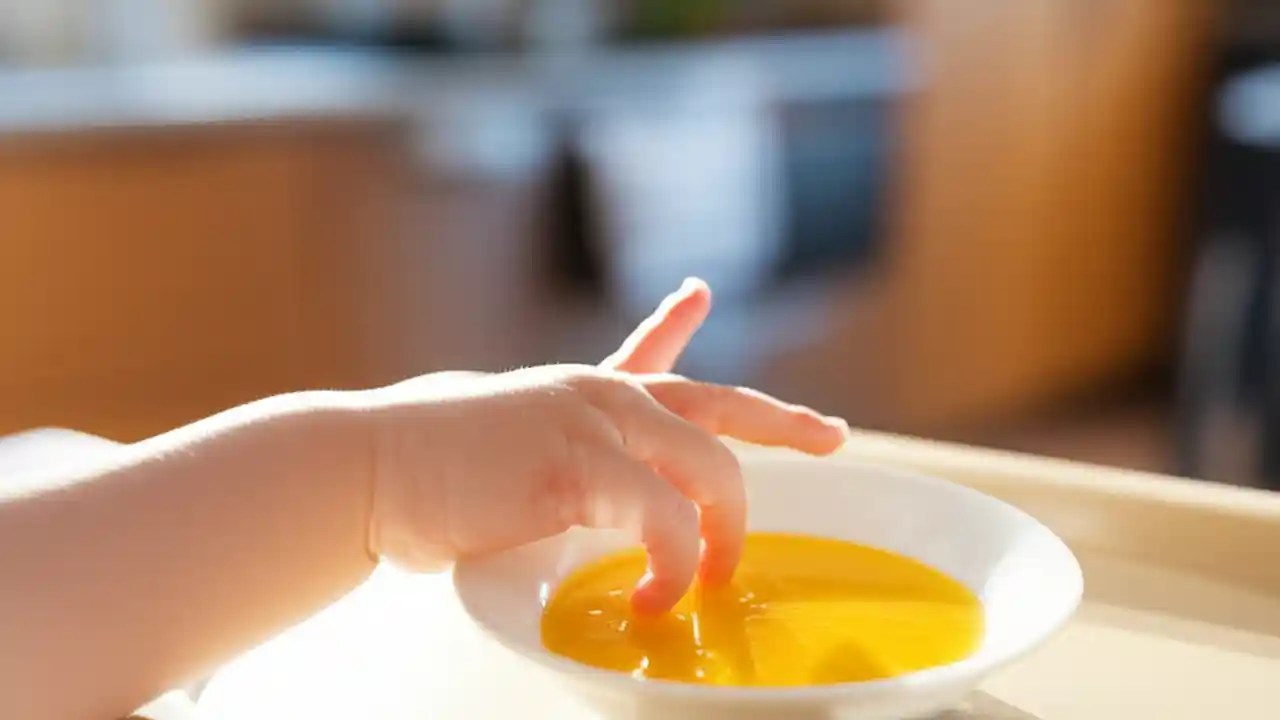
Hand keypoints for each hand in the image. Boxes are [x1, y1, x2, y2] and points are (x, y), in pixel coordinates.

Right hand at [362, 280, 845, 613]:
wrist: (365, 468)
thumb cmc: (420, 469)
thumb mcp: (496, 442)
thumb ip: (542, 455)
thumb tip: (557, 487)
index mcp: (579, 393)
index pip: (644, 349)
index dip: (678, 321)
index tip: (698, 292)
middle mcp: (599, 395)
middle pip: (722, 405)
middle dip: (786, 424)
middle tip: (829, 439)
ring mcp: (594, 423)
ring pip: (713, 470)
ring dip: (727, 532)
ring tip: (713, 578)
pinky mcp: (581, 467)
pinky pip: (663, 521)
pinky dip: (672, 566)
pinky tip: (657, 597)